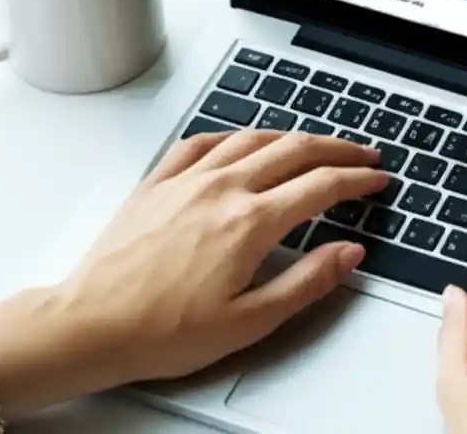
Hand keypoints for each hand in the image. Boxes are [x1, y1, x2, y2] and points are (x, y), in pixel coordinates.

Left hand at [0, 130, 387, 426]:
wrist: (89, 325)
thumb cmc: (161, 331)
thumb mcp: (250, 321)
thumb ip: (307, 281)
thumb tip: (348, 253)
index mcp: (250, 223)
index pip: (322, 186)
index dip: (358, 180)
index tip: (377, 180)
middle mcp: (222, 190)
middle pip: (295, 151)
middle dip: (338, 150)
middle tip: (363, 156)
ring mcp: (187, 181)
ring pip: (253, 138)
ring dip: (294, 137)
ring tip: (315, 145)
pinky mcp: (157, 183)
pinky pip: (203, 142)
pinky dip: (235, 135)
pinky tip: (243, 141)